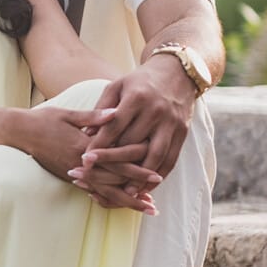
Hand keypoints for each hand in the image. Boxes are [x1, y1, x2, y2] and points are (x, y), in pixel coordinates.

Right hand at [17, 106, 157, 213]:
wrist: (19, 134)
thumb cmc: (44, 119)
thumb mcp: (68, 114)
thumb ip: (94, 117)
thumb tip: (116, 113)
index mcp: (84, 146)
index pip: (116, 162)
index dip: (137, 170)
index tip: (156, 176)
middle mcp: (80, 164)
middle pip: (113, 182)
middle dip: (135, 193)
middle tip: (154, 204)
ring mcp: (74, 173)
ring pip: (103, 191)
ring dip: (124, 201)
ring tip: (142, 209)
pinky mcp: (69, 176)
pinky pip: (91, 191)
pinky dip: (107, 198)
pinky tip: (120, 202)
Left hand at [81, 59, 196, 179]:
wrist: (177, 73)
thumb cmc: (139, 81)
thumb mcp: (117, 86)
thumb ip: (101, 109)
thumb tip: (86, 133)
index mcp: (137, 98)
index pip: (115, 126)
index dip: (99, 144)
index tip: (84, 159)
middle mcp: (156, 111)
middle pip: (133, 143)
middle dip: (114, 163)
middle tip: (99, 178)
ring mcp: (171, 123)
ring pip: (154, 155)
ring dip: (140, 177)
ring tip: (126, 192)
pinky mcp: (182, 133)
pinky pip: (171, 158)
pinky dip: (159, 175)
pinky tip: (148, 187)